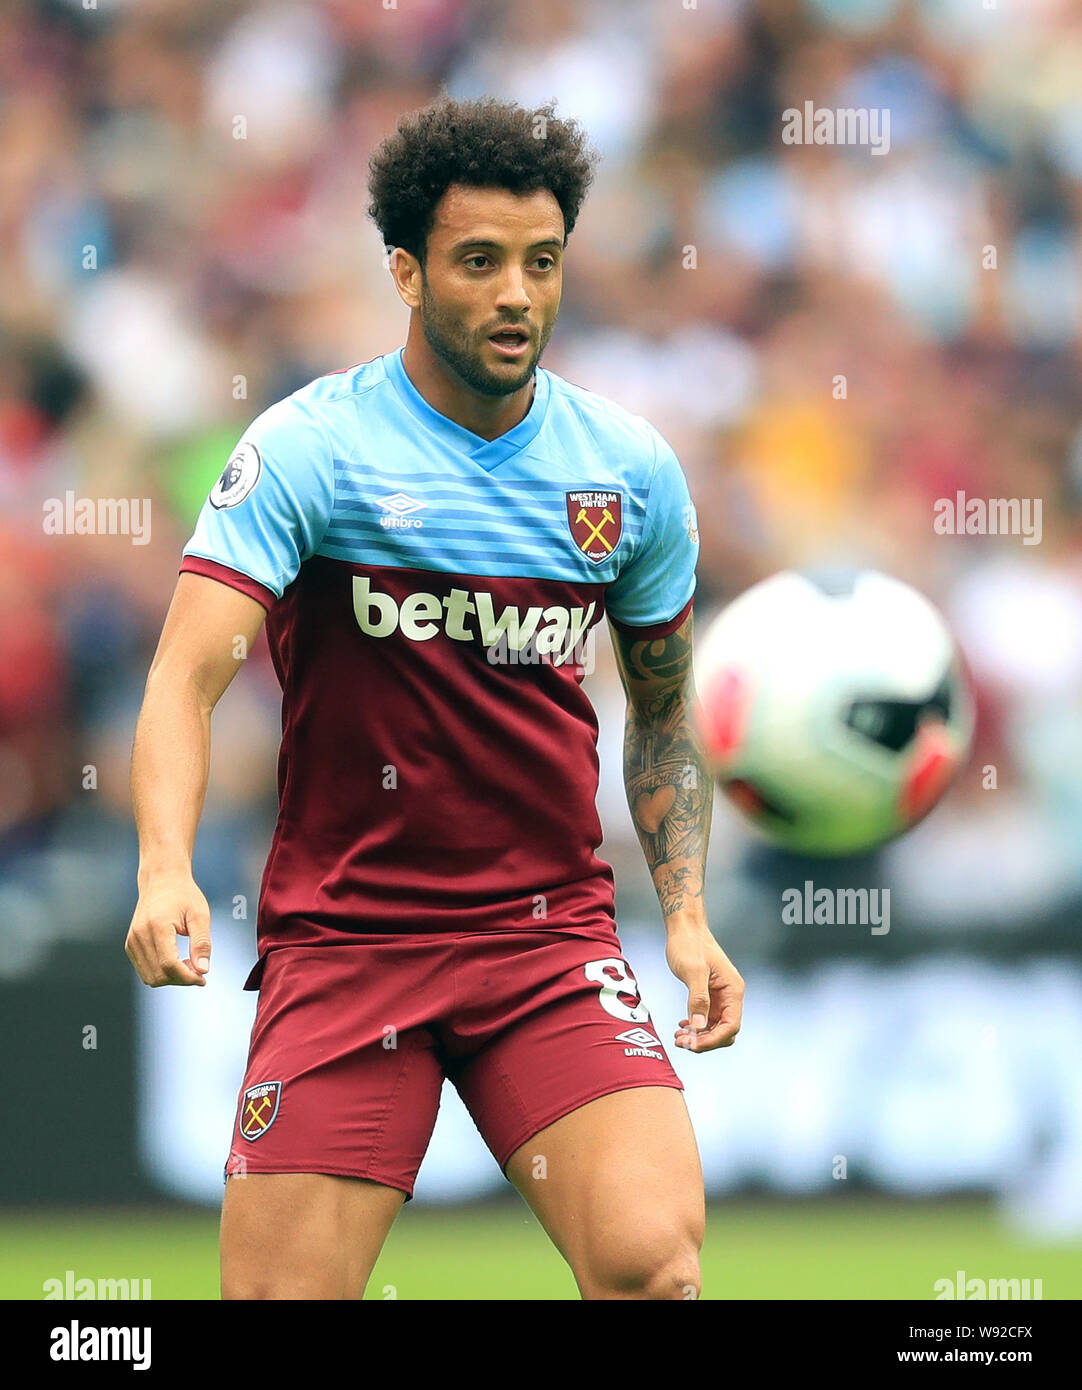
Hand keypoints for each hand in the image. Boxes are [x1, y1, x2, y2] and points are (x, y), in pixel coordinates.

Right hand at [125, 871, 211, 986]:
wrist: (162, 880)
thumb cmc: (184, 895)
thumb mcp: (200, 915)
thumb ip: (202, 943)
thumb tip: (203, 970)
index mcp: (157, 926)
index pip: (169, 965)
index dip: (187, 977)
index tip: (203, 979)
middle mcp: (139, 935)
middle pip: (159, 974)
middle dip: (181, 979)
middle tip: (199, 971)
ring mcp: (132, 941)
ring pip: (149, 977)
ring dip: (171, 978)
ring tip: (189, 965)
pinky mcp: (130, 944)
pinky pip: (144, 970)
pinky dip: (161, 973)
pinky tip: (176, 962)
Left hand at [665, 921, 743, 1051]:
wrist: (684, 928)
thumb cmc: (690, 944)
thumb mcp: (693, 971)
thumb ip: (698, 999)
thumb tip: (700, 1027)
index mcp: (733, 990)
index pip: (731, 1025)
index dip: (713, 1039)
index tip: (693, 1045)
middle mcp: (730, 996)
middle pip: (725, 1031)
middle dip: (705, 1041)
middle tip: (682, 1042)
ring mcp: (720, 997)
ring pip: (715, 1027)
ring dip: (699, 1036)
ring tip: (678, 1036)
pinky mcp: (708, 995)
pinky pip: (706, 1019)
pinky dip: (696, 1027)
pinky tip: (682, 1026)